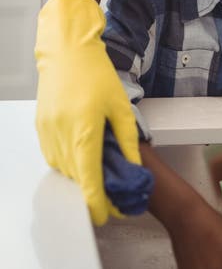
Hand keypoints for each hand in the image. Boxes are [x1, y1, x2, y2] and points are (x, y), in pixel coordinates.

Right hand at [34, 0, 140, 224]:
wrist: (66, 52)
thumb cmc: (96, 75)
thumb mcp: (120, 107)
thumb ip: (127, 140)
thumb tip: (134, 166)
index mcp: (84, 132)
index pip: (89, 180)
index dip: (96, 203)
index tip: (105, 216)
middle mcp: (62, 136)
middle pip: (76, 178)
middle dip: (93, 189)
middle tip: (113, 193)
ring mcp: (48, 133)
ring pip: (64, 169)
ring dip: (80, 175)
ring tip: (100, 169)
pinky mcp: (41, 128)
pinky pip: (54, 155)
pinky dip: (68, 161)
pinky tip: (82, 152)